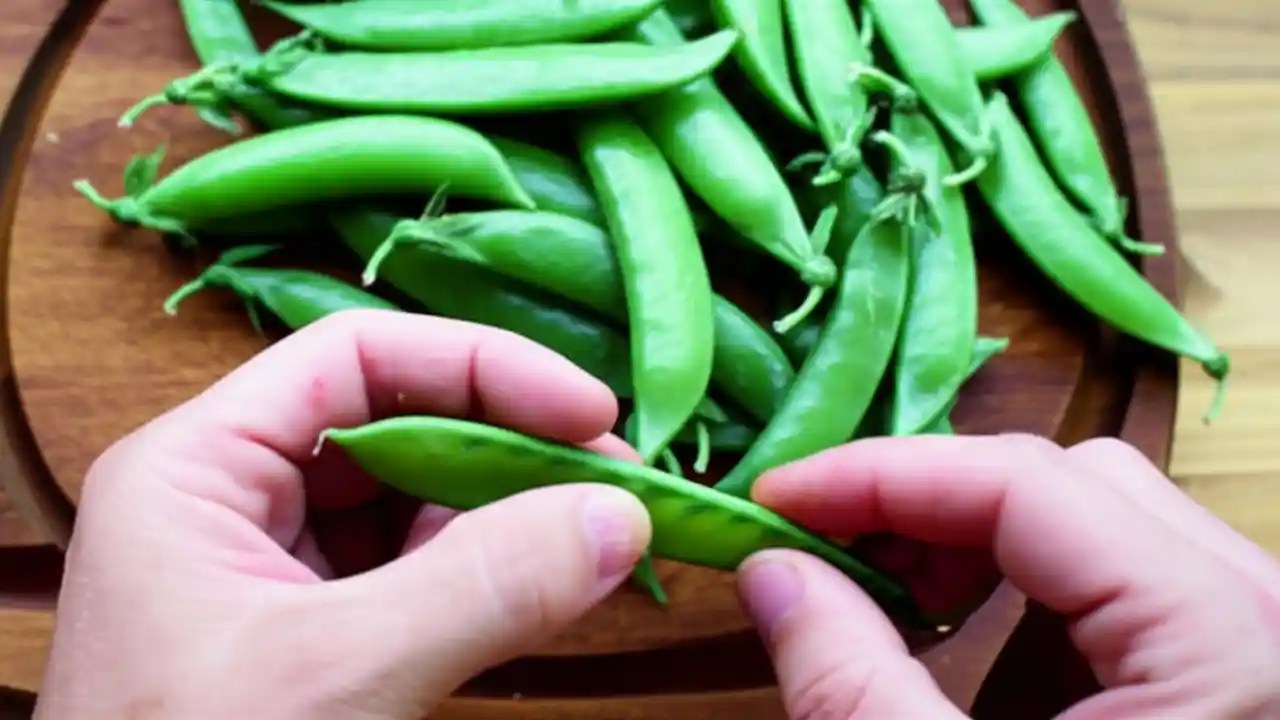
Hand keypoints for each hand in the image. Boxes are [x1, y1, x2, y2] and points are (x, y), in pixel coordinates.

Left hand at [35, 310, 651, 718]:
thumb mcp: (337, 675)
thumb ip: (484, 588)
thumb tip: (622, 516)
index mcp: (198, 467)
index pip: (355, 359)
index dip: (481, 366)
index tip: (588, 409)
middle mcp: (236, 500)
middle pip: (396, 424)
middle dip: (510, 445)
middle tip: (617, 479)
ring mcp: (277, 571)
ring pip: (416, 503)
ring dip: (511, 513)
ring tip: (602, 532)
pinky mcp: (316, 636)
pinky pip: (418, 576)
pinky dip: (491, 578)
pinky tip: (553, 586)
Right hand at [736, 434, 1279, 718]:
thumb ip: (846, 679)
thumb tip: (770, 568)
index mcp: (1223, 645)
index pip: (1027, 485)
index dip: (883, 475)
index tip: (778, 497)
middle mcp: (1266, 620)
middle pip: (1072, 484)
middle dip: (927, 501)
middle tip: (822, 547)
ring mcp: (1258, 646)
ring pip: (1101, 519)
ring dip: (971, 535)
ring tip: (880, 586)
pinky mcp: (1231, 674)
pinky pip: (1122, 576)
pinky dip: (1021, 578)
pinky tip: (955, 620)